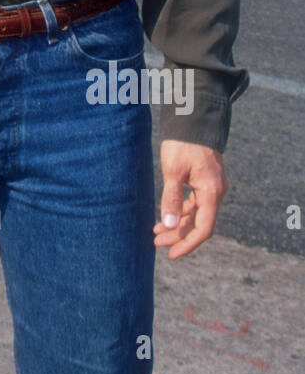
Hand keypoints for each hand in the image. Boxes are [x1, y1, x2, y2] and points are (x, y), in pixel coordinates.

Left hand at [154, 141, 226, 258]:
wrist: (193, 119)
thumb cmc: (182, 143)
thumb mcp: (173, 171)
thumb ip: (171, 198)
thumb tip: (168, 224)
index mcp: (212, 192)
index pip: (203, 229)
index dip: (187, 243)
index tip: (171, 254)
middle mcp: (216, 192)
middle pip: (198, 223)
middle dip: (177, 235)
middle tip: (156, 242)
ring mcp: (211, 186)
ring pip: (195, 213)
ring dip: (177, 223)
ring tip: (156, 231)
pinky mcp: (204, 180)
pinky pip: (194, 202)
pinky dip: (180, 210)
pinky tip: (165, 215)